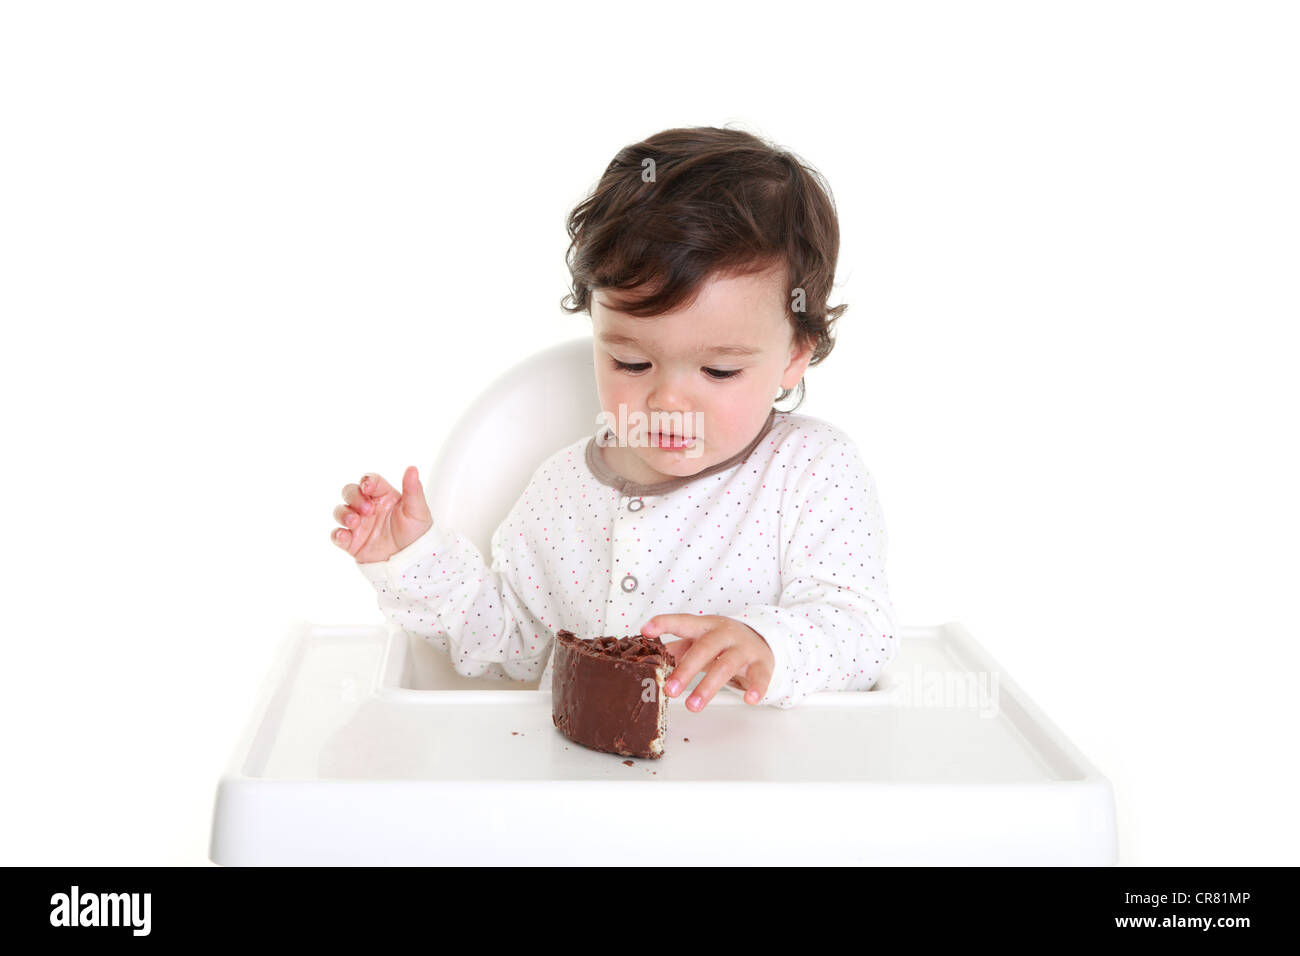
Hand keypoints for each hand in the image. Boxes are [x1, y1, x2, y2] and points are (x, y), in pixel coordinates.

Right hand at [331, 466, 432, 562]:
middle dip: (354, 497)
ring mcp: (359, 524)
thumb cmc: (417, 534)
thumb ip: (413, 490)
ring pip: (340, 511)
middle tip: (367, 510)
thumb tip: (412, 468)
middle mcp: (368, 507)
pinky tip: (345, 536)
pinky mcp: (352, 542)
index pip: (369, 481)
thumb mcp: (417, 511)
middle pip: (349, 492)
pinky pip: (337, 535)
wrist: (412, 561)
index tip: (368, 487)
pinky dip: (337, 535)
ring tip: (355, 522)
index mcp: (383, 496)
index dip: (366, 481)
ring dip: (343, 513)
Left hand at [640, 614, 774, 710]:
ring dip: (708, 686)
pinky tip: (749, 700)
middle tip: (670, 690)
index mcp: (705, 626)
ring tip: (693, 706)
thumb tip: (647, 660)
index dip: (664, 624)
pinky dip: (756, 688)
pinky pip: (759, 675)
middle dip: (686, 670)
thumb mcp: (699, 641)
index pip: (683, 622)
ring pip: (726, 665)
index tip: (646, 630)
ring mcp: (744, 648)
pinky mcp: (761, 663)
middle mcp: (724, 634)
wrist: (761, 639)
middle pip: (704, 648)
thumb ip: (675, 650)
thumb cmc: (722, 642)